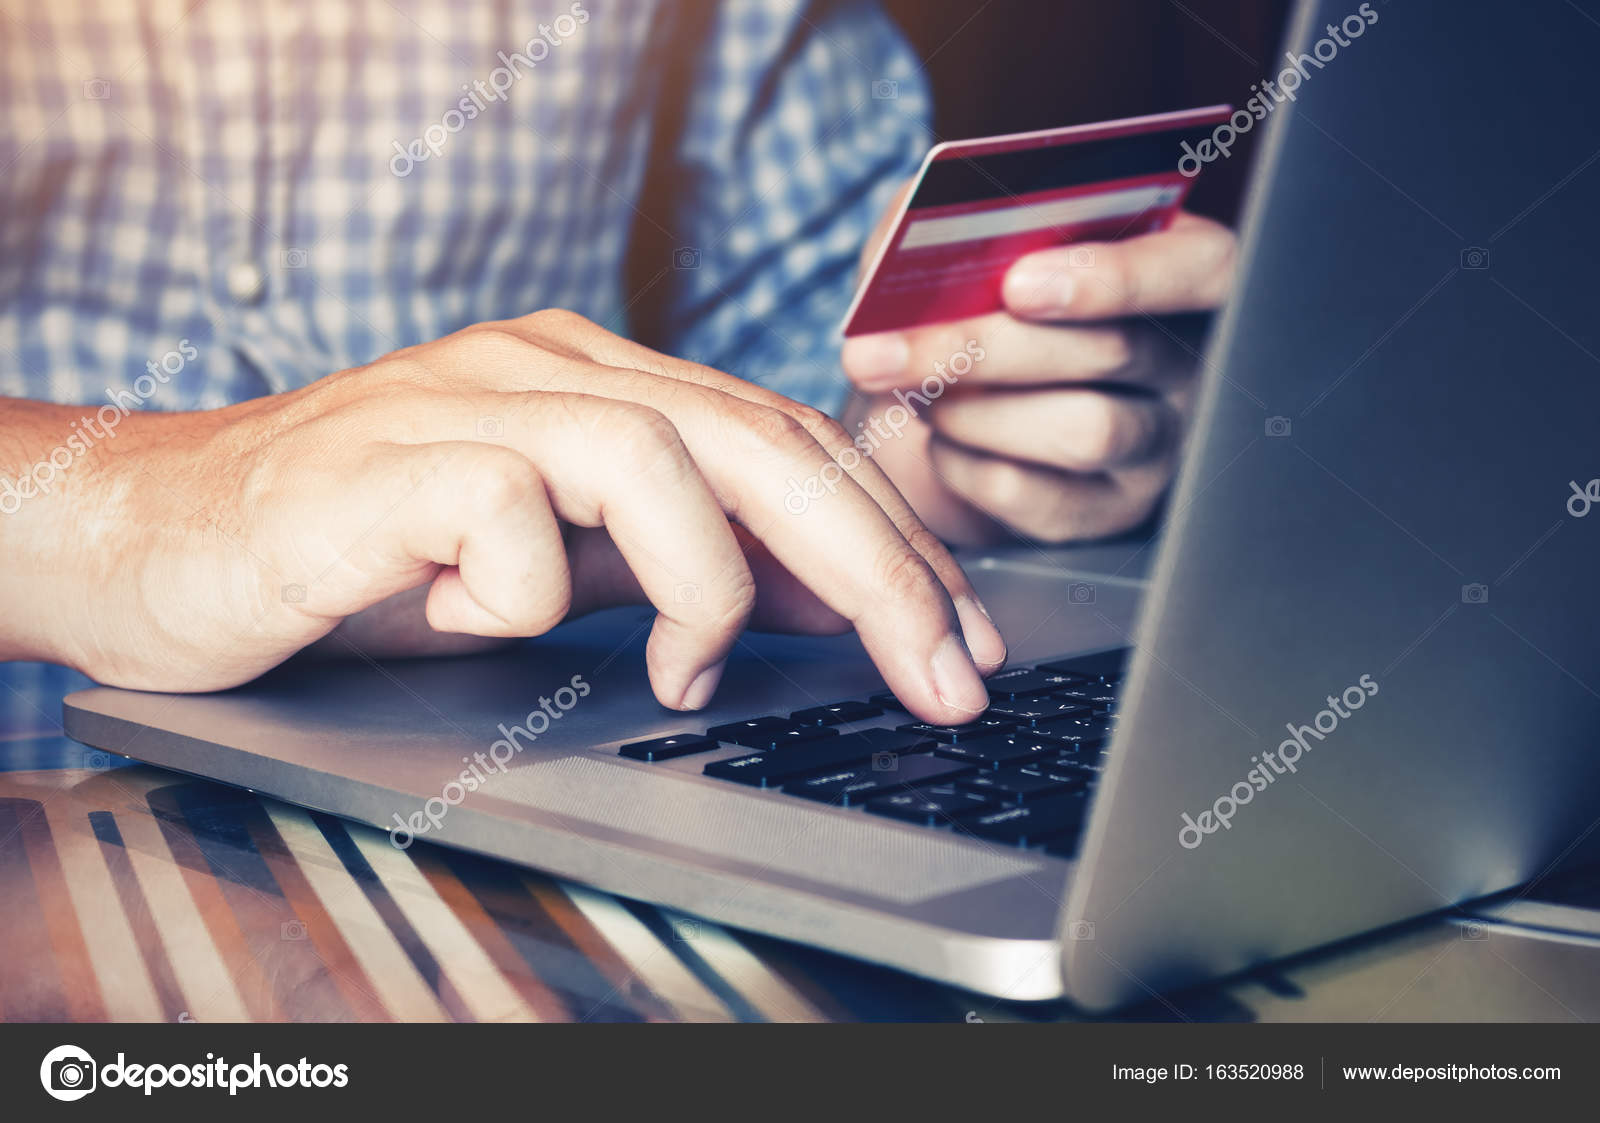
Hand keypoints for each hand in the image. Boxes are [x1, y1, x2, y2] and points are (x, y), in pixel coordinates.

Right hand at [7, 311, 1004, 721]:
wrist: (164, 538)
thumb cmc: (369, 555)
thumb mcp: (562, 565)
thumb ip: (683, 565)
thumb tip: (829, 599)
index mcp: (601, 383)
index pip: (789, 443)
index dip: (893, 539)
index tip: (962, 638)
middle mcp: (545, 370)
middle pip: (758, 441)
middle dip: (876, 565)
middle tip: (942, 671)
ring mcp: (460, 402)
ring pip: (653, 454)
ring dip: (706, 580)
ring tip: (688, 662)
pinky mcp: (376, 460)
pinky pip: (503, 507)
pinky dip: (527, 586)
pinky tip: (488, 619)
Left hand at [841, 203, 1235, 544]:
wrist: (964, 393)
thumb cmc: (982, 298)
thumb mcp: (975, 243)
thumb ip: (957, 223)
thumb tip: (911, 241)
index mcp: (1176, 270)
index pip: (1200, 269)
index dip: (1118, 276)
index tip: (1019, 282)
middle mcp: (1184, 362)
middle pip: (1112, 352)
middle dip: (983, 348)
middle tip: (883, 350)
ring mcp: (1156, 445)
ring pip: (1083, 431)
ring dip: (975, 410)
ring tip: (918, 391)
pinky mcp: (1107, 510)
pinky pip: (1038, 496)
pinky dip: (964, 464)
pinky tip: (942, 437)